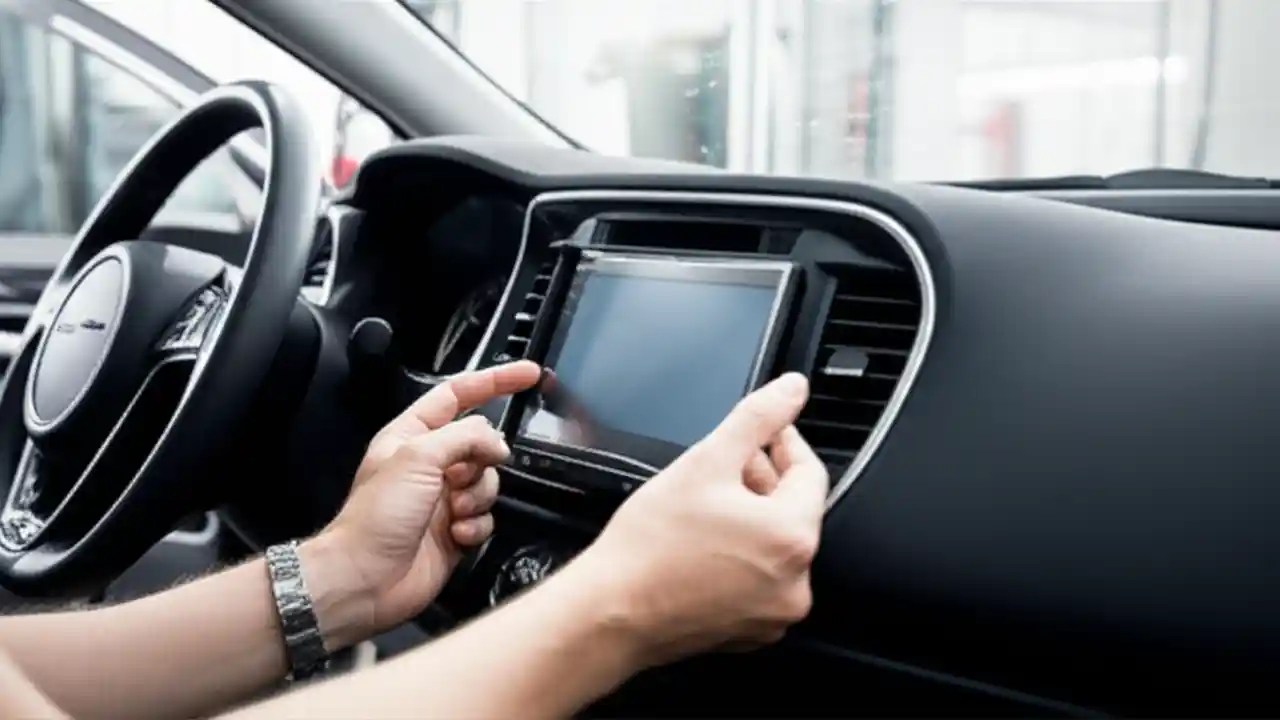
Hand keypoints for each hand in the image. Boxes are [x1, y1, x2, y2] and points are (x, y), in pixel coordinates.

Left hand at [314, 360, 540, 639]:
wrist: (365, 579)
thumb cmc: (376, 516)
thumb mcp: (418, 457)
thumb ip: (464, 436)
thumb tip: (496, 441)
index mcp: (412, 436)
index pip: (459, 394)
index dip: (495, 381)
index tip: (530, 374)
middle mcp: (429, 464)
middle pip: (481, 443)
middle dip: (483, 460)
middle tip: (461, 477)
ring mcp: (443, 498)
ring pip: (488, 482)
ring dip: (477, 497)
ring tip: (453, 512)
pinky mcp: (455, 530)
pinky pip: (486, 517)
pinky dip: (475, 525)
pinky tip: (455, 535)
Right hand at [568, 373, 826, 667]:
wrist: (610, 612)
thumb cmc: (649, 545)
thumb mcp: (706, 461)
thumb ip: (757, 418)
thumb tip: (793, 389)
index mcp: (793, 537)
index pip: (810, 472)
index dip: (783, 442)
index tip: (761, 433)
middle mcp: (796, 582)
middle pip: (793, 510)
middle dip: (762, 481)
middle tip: (722, 467)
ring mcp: (775, 613)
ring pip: (774, 545)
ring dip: (751, 518)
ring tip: (706, 506)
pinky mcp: (752, 631)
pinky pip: (759, 580)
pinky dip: (741, 557)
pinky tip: (704, 544)